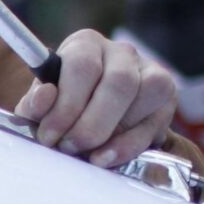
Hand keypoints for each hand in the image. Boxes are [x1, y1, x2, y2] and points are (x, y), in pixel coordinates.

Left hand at [15, 31, 175, 168]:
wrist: (93, 120)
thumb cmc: (63, 108)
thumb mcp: (41, 106)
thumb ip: (35, 105)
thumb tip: (44, 97)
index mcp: (85, 45)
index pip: (82, 65)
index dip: (66, 105)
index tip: (49, 135)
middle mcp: (121, 52)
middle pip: (118, 82)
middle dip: (90, 124)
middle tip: (69, 147)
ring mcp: (150, 72)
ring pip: (145, 94)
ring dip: (112, 133)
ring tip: (87, 153)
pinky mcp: (167, 100)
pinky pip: (155, 122)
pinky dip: (128, 145)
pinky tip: (105, 158)